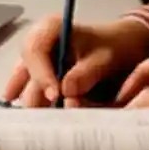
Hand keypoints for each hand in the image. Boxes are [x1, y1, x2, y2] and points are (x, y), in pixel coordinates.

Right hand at [1, 15, 148, 106]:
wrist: (122, 48)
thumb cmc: (112, 46)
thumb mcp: (105, 57)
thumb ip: (87, 73)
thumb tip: (66, 90)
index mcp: (50, 28)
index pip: (35, 50)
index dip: (41, 73)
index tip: (55, 95)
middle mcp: (38, 43)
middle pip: (27, 71)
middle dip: (37, 94)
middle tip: (50, 117)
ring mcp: (37, 62)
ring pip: (27, 85)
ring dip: (37, 103)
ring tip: (50, 121)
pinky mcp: (40, 77)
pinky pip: (31, 91)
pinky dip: (37, 104)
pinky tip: (38, 118)